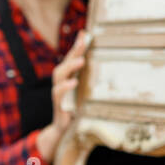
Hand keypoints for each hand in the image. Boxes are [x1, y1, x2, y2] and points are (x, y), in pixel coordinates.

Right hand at [37, 32, 90, 162]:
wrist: (64, 131)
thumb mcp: (86, 95)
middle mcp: (61, 83)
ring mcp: (58, 93)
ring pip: (59, 75)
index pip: (72, 58)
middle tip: (84, 40)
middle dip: (74, 50)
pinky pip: (58, 93)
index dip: (77, 45)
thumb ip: (91, 83)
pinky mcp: (58, 105)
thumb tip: (106, 70)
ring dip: (70, 66)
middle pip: (65, 62)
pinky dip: (65, 87)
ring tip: (81, 59)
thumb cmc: (77, 110)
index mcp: (69, 79)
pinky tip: (74, 82)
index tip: (85, 32)